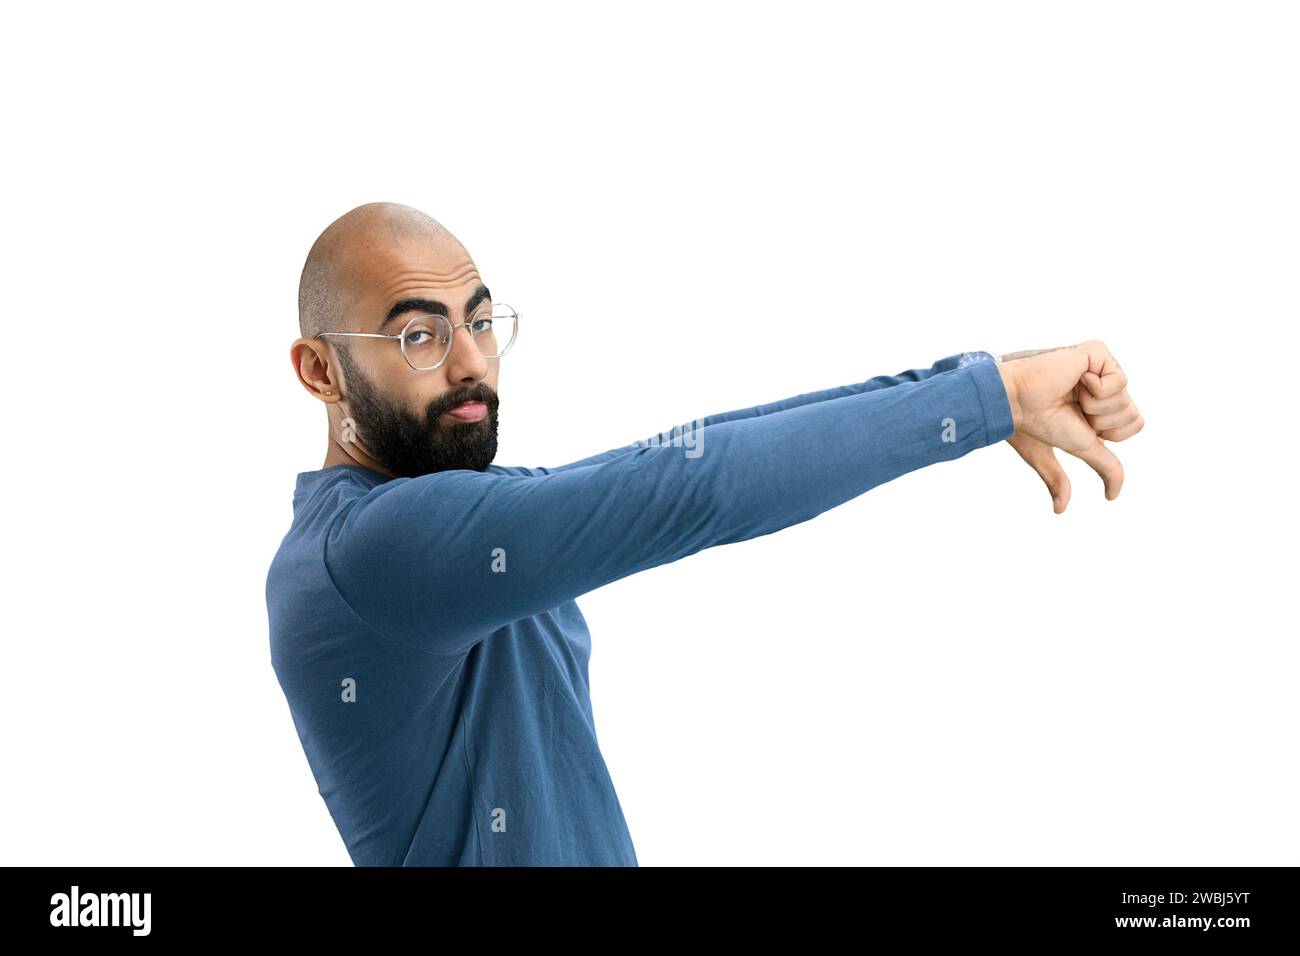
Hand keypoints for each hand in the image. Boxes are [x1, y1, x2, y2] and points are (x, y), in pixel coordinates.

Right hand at [998, 340, 1142, 511]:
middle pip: (1133, 414)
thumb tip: (1096, 501)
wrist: (1016, 400)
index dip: (1108, 432)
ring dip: (1094, 405)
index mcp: (1099, 404)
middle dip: (1101, 421)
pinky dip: (1097, 389)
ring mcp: (1100, 367)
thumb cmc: (1035, 421)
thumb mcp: (1074, 448)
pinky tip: (1076, 380)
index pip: (1133, 423)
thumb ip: (1095, 469)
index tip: (1078, 422)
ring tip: (1070, 393)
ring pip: (1126, 399)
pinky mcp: (1096, 352)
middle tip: (1073, 407)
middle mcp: (1103, 384)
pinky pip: (1119, 380)